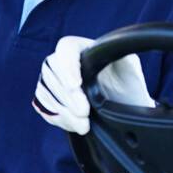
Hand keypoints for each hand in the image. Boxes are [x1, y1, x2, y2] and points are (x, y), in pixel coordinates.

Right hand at [32, 35, 153, 134]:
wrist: (124, 109)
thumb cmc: (128, 84)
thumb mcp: (129, 66)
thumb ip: (121, 53)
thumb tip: (118, 47)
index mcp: (83, 47)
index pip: (66, 48)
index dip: (67, 65)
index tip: (76, 84)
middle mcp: (64, 61)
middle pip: (51, 71)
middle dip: (67, 95)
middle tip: (84, 112)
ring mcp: (53, 80)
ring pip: (44, 91)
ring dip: (62, 110)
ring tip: (84, 124)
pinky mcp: (49, 100)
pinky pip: (43, 107)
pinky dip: (58, 118)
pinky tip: (76, 125)